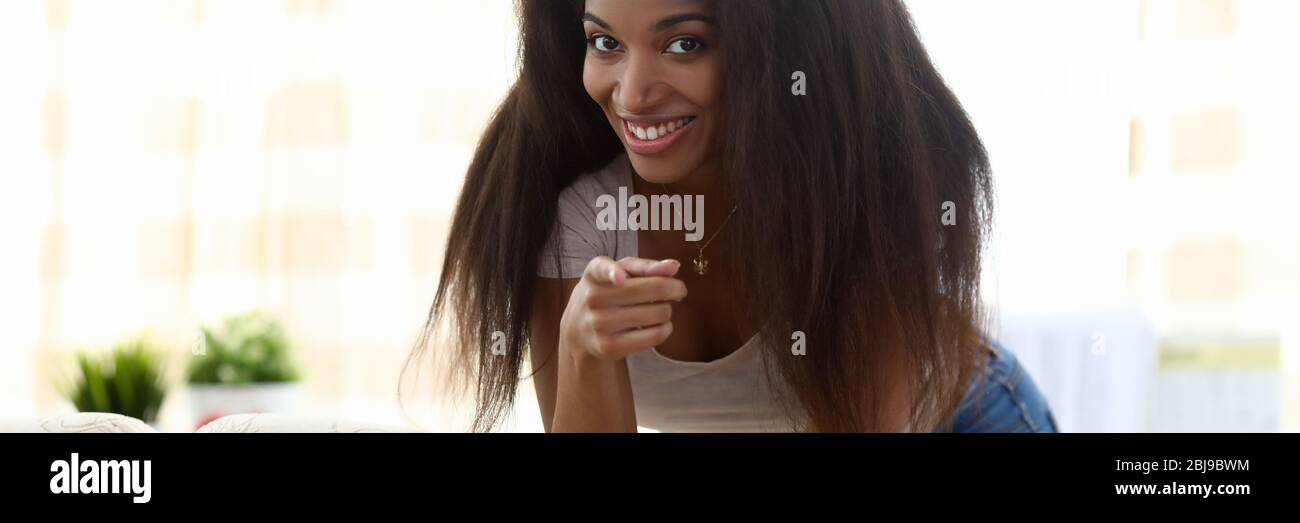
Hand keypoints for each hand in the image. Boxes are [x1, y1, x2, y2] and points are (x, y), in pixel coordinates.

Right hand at [559, 256, 686, 360]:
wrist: (579, 329)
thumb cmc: (610, 292)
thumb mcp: (621, 272)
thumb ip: (647, 266)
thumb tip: (674, 266)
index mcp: (594, 272)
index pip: (602, 270)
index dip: (613, 273)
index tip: (620, 278)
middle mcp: (593, 298)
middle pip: (652, 289)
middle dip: (674, 288)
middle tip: (678, 290)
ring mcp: (599, 324)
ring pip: (659, 313)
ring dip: (668, 310)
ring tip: (659, 309)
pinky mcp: (609, 346)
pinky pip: (655, 335)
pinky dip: (665, 328)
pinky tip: (659, 325)